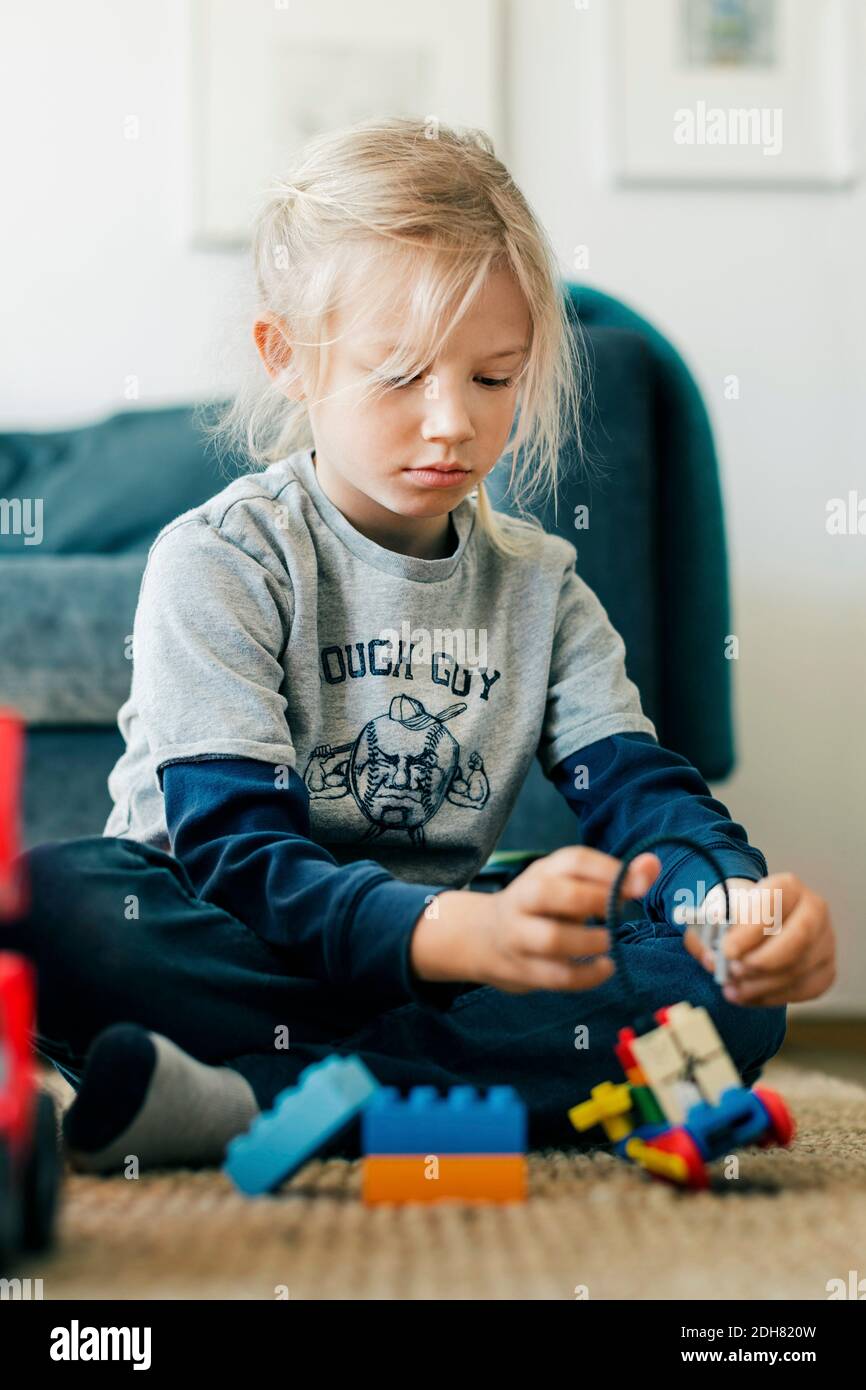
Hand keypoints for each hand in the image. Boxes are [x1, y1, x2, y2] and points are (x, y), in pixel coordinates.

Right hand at [460, 845, 661, 993]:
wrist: (483, 938)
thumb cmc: (542, 908)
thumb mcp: (570, 886)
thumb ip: (614, 878)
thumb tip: (653, 865)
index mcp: (541, 872)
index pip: (573, 860)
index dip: (608, 870)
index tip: (638, 884)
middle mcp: (525, 899)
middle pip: (551, 893)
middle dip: (592, 900)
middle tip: (617, 912)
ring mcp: (519, 936)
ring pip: (551, 938)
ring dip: (588, 941)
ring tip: (608, 942)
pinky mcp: (523, 970)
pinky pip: (556, 976)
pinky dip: (586, 976)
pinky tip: (604, 968)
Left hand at [678, 873, 835, 1005]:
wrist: (758, 925)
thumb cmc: (738, 917)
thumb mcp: (716, 914)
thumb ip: (707, 932)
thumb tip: (709, 957)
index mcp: (787, 887)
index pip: (774, 904)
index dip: (751, 930)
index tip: (727, 950)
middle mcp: (813, 911)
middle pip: (797, 939)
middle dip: (762, 961)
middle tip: (732, 971)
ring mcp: (824, 942)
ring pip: (798, 969)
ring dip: (760, 984)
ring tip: (731, 988)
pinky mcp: (825, 970)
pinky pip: (802, 990)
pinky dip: (771, 997)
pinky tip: (746, 995)